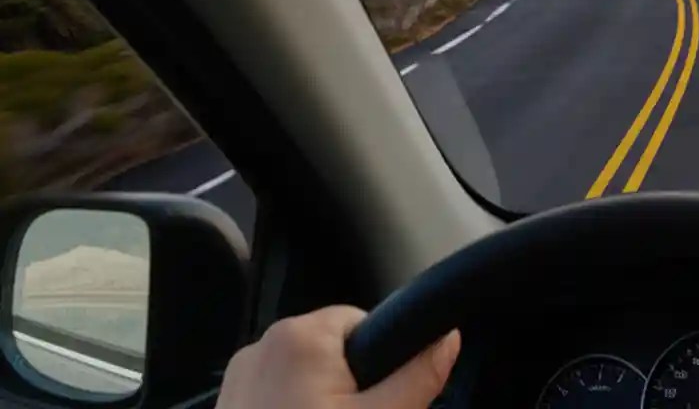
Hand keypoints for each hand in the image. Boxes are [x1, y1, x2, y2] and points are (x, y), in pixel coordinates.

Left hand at [215, 306, 460, 408]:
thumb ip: (418, 377)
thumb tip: (448, 338)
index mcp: (300, 335)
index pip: (360, 320)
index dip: (379, 359)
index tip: (377, 399)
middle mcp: (262, 344)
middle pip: (332, 349)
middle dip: (350, 383)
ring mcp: (239, 377)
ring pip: (305, 374)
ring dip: (322, 400)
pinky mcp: (228, 404)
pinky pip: (277, 393)